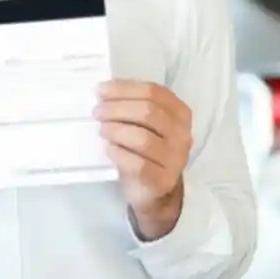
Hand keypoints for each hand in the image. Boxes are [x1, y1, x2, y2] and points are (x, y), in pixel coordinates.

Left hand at [95, 80, 191, 240]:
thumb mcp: (145, 122)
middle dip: (117, 109)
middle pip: (147, 112)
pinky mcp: (161, 180)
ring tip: (102, 130)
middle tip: (97, 112)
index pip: (153, 92)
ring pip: (143, 138)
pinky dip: (119, 153)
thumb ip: (132, 104)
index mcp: (179, 112)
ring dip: (116, 130)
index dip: (123, 89)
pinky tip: (109, 149)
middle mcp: (182, 134)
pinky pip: (138, 164)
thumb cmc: (145, 148)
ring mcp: (174, 159)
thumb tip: (103, 91)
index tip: (100, 91)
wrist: (153, 189)